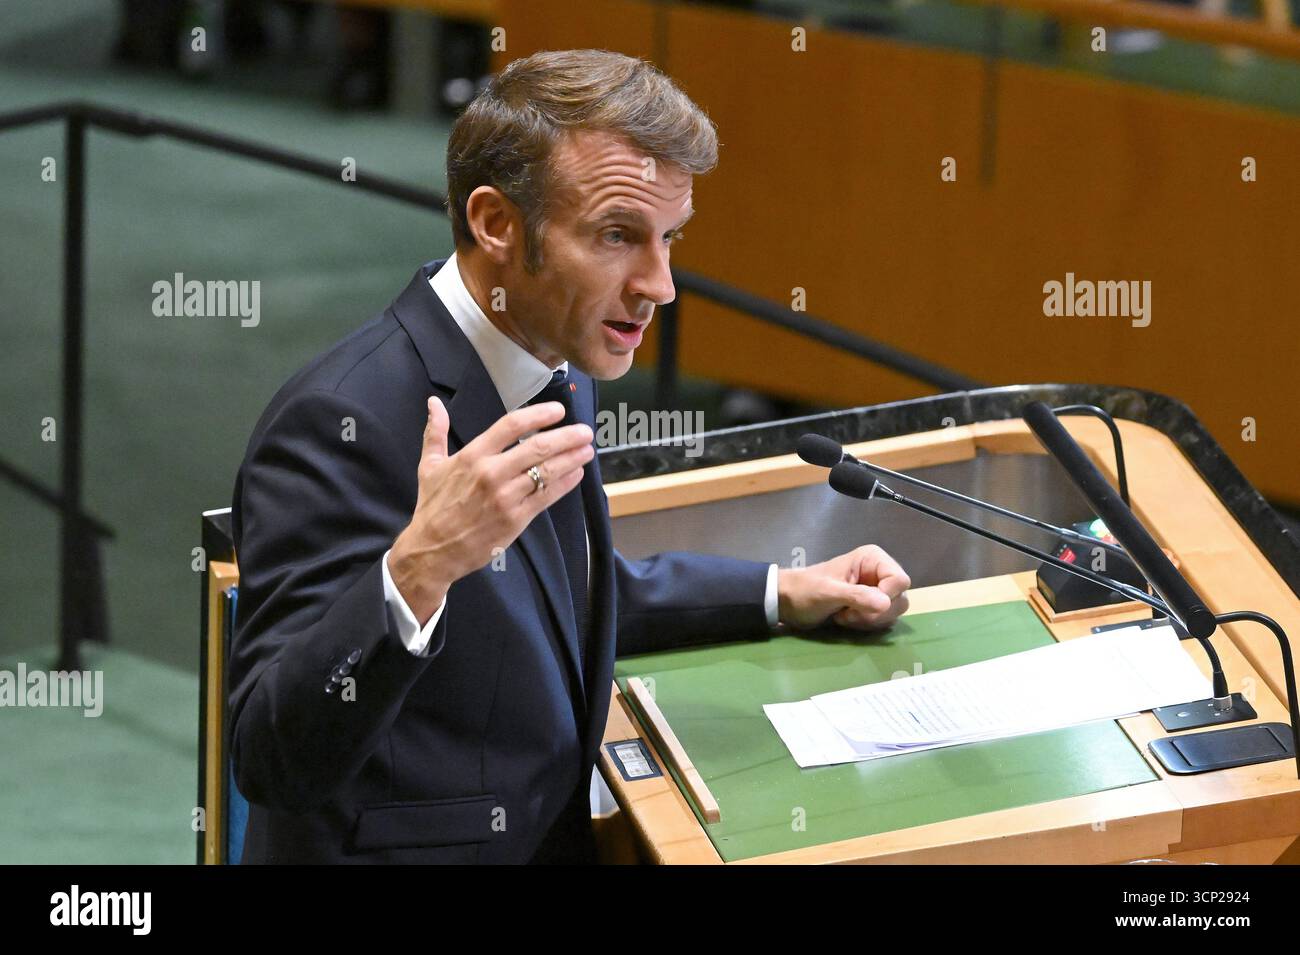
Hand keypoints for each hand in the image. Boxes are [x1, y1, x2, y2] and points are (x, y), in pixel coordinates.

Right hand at [389, 395, 593, 623]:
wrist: (433, 549)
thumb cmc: (433, 507)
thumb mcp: (429, 465)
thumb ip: (435, 432)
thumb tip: (433, 402)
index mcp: (472, 456)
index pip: (511, 426)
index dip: (539, 415)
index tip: (558, 411)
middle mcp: (491, 473)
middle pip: (537, 448)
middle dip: (567, 437)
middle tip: (585, 431)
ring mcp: (505, 497)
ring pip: (546, 472)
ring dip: (571, 459)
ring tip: (588, 450)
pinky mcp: (516, 519)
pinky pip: (546, 497)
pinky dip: (565, 483)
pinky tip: (577, 474)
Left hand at [777, 545, 910, 631]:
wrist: (788, 602)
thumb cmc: (805, 591)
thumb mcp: (828, 592)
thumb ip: (857, 596)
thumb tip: (886, 603)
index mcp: (873, 559)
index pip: (900, 581)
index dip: (885, 597)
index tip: (857, 605)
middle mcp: (880, 571)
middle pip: (900, 598)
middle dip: (875, 613)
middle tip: (847, 613)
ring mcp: (877, 589)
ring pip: (893, 611)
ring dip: (869, 620)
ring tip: (844, 615)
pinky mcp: (872, 605)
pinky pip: (884, 619)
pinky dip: (867, 624)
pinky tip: (847, 620)